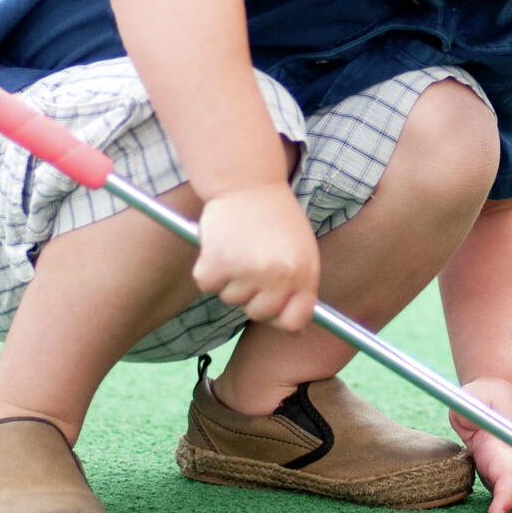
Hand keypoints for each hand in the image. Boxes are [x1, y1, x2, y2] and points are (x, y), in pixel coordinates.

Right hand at [193, 184, 317, 331]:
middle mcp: (278, 276)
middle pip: (258, 313)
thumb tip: (299, 332)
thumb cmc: (275, 215)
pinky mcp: (218, 262)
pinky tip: (219, 243)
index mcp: (304, 272)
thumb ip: (301, 286)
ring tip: (238, 245)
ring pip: (230, 298)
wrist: (248, 180)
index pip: (295, 320)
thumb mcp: (302, 249)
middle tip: (250, 261)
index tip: (272, 304)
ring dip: (229, 278)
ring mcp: (248, 271)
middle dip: (251, 294)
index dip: (281, 317)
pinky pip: (207, 283)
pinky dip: (207, 268)